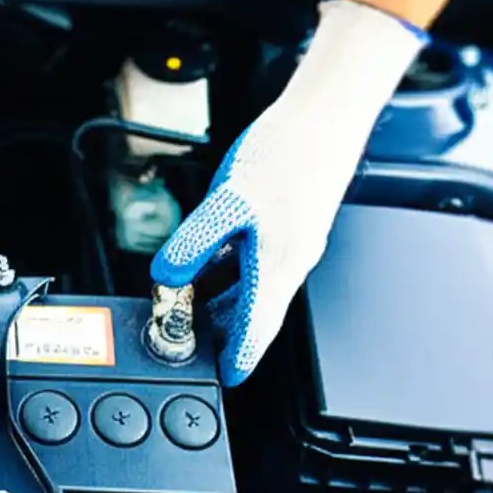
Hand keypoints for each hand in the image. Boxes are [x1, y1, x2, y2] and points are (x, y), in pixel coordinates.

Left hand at [152, 0, 425, 385]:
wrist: (326, 114)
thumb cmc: (288, 153)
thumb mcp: (228, 203)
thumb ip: (194, 242)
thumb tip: (166, 274)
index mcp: (279, 265)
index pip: (256, 327)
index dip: (239, 356)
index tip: (226, 378)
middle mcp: (291, 259)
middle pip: (256, 311)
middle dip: (227, 333)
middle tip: (197, 345)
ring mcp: (294, 240)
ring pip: (256, 286)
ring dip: (227, 302)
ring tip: (195, 309)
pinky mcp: (291, 221)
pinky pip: (259, 261)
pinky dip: (234, 271)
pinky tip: (213, 259)